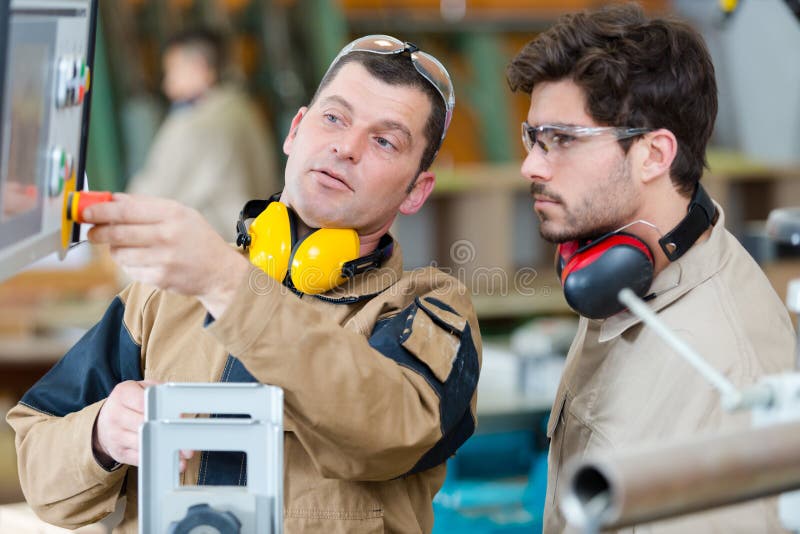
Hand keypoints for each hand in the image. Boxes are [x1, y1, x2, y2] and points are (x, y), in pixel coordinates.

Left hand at [84, 193, 250, 316]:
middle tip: (91, 232)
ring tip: (128, 247)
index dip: (101, 210)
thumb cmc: (197, 239)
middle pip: (118, 232)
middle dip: (98, 232)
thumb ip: (146, 205)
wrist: (220, 272)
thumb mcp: (180, 214)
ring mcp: (164, 258)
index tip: (85, 211)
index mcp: (172, 214)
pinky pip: (130, 270)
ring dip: (116, 250)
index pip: (126, 210)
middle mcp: (168, 235)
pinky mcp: (160, 278)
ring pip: (120, 253)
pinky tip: (145, 261)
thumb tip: (111, 199)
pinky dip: (131, 265)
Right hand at [93, 380, 193, 470]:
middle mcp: (116, 415)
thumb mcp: (143, 388)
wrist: (103, 422)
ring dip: (166, 448)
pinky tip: (175, 462)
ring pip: (143, 443)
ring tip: (185, 452)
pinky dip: (159, 460)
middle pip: (144, 425)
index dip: (164, 410)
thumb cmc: (131, 403)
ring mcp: (115, 436)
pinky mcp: (119, 452)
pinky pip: (141, 459)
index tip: (180, 418)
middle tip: (189, 438)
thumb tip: (180, 408)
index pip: (145, 402)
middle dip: (167, 432)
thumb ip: (162, 392)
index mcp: (123, 394)